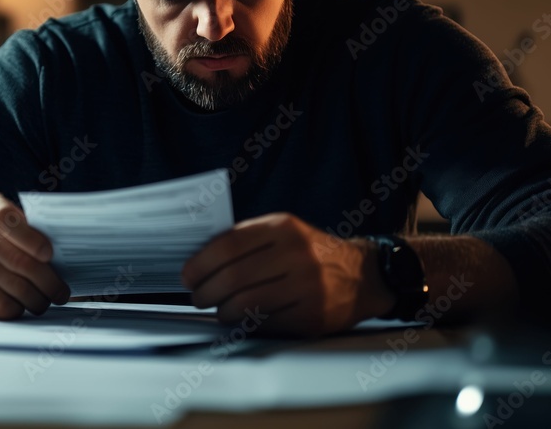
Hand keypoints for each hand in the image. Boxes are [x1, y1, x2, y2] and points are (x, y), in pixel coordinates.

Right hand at [0, 193, 69, 317]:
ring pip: (13, 284)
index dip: (30, 238)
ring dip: (36, 299)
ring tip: (45, 303)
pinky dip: (16, 308)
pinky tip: (21, 307)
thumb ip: (37, 234)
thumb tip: (72, 254)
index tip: (48, 254)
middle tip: (62, 293)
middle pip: (18, 260)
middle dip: (47, 281)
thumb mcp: (17, 230)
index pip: (6, 218)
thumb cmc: (5, 244)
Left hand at [181, 213, 394, 336]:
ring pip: (245, 303)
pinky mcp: (313, 316)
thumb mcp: (284, 231)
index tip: (187, 275)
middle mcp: (296, 254)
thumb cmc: (311, 253)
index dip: (200, 263)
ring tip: (218, 308)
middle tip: (197, 296)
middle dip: (205, 291)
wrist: (363, 275)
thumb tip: (199, 259)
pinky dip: (244, 323)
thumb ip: (246, 239)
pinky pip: (265, 322)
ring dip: (221, 310)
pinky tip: (240, 318)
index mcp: (283, 227)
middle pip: (232, 277)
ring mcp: (307, 286)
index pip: (228, 245)